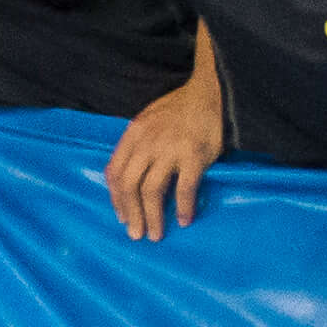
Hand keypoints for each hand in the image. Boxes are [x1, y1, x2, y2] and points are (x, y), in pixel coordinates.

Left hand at [106, 60, 224, 240]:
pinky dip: (183, 207)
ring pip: (152, 191)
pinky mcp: (194, 156)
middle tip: (136, 234)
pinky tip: (185, 220)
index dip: (116, 199)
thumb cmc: (179, 109)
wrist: (211, 92)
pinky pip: (184, 189)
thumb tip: (123, 177)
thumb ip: (134, 144)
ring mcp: (171, 149)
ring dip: (152, 217)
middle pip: (130, 185)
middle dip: (131, 214)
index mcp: (134, 134)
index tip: (122, 216)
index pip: (115, 172)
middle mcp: (148, 142)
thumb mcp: (147, 119)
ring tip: (156, 234)